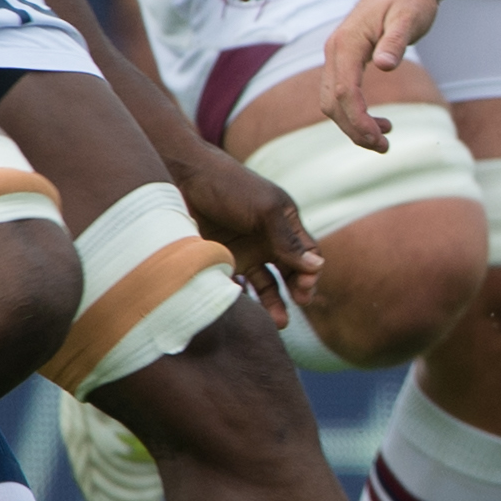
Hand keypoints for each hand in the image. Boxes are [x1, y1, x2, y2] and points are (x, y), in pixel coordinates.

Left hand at [172, 141, 323, 308]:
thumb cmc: (231, 187)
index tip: (305, 287)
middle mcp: (267, 242)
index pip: (307, 256)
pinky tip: (242, 310)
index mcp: (285, 226)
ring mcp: (243, 253)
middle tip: (294, 309)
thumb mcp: (265, 210)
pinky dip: (240, 302)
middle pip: (289, 275)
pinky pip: (234, 288)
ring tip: (276, 323)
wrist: (183, 177)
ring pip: (265, 286)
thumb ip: (288, 240)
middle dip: (294, 294)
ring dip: (272, 304)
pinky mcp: (219, 263)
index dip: (311, 273)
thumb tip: (317, 267)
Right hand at [317, 0, 443, 143]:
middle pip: (333, 102)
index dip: (360, 120)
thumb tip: (386, 66)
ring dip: (353, 125)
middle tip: (385, 147)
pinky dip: (354, 113)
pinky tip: (379, 121)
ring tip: (384, 140)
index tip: (381, 139)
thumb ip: (396, 41)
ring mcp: (337, 55)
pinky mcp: (345, 59)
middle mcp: (335, 50)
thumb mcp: (408, 18)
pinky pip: (340, 93)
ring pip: (332, 101)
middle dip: (354, 129)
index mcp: (347, 43)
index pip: (346, 92)